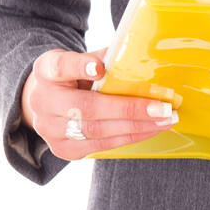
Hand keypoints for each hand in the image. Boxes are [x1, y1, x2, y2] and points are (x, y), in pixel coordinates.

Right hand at [19, 47, 180, 160]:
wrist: (46, 102)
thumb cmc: (73, 76)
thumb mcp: (82, 60)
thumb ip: (105, 59)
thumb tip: (143, 60)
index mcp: (47, 70)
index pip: (61, 66)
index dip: (81, 67)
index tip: (100, 68)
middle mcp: (43, 101)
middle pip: (87, 107)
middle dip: (130, 109)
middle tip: (163, 108)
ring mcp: (50, 129)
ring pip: (97, 130)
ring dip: (137, 127)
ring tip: (166, 120)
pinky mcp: (63, 149)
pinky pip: (100, 145)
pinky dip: (129, 137)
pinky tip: (150, 129)